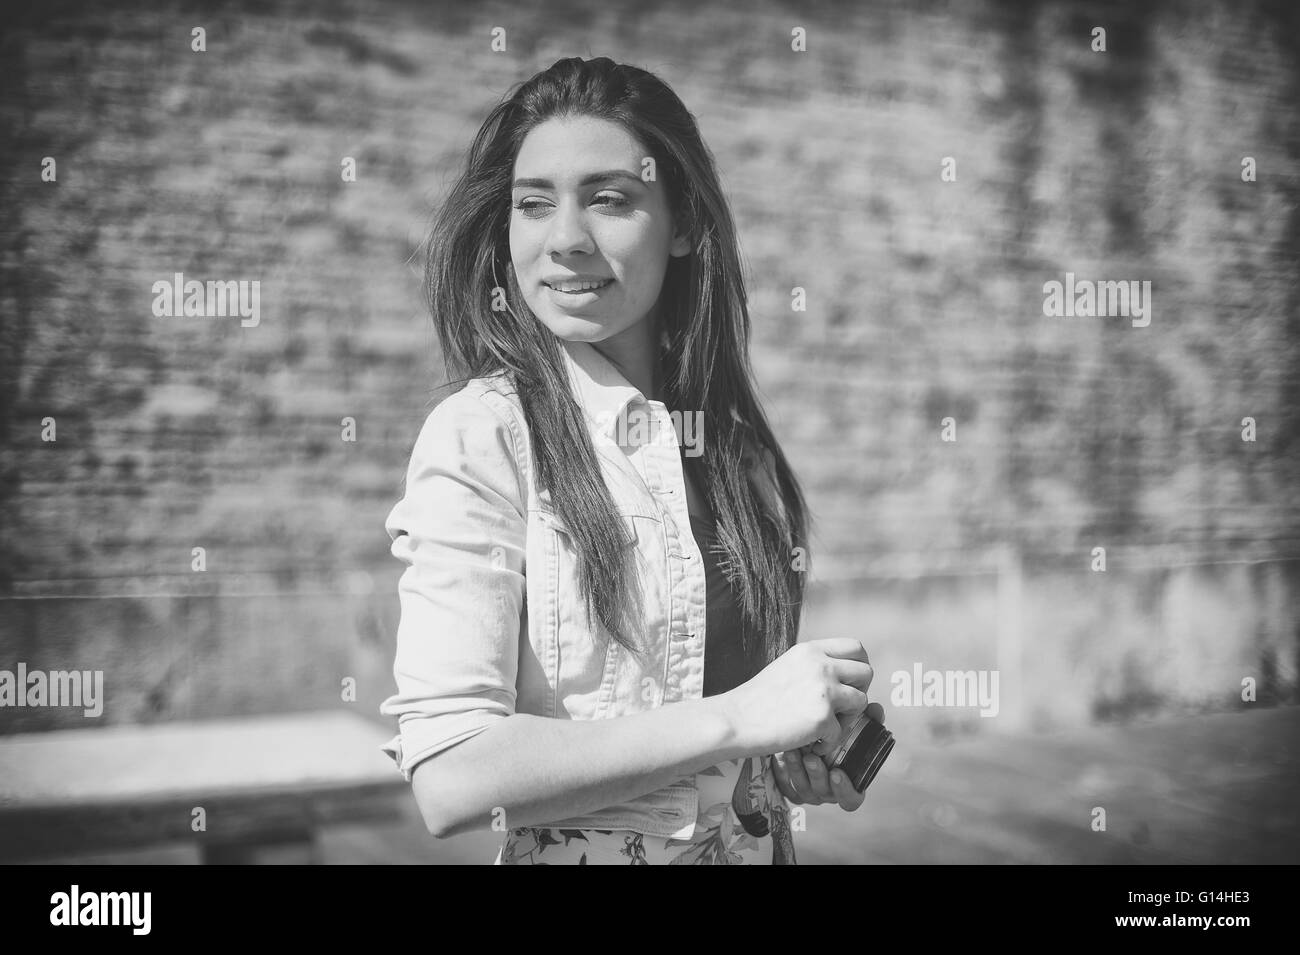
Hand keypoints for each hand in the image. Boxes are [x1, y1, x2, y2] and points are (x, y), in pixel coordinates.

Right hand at [717, 638, 873, 756]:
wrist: (736, 721)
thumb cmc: (758, 699)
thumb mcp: (788, 666)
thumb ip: (814, 664)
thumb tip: (842, 672)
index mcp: (811, 651)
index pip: (856, 647)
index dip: (859, 665)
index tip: (850, 682)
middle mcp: (820, 665)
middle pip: (867, 672)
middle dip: (861, 691)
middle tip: (843, 707)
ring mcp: (823, 691)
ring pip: (862, 702)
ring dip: (848, 718)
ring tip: (826, 727)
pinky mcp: (823, 718)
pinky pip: (842, 732)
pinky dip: (829, 742)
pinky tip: (811, 743)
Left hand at [773, 702, 885, 810]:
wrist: (800, 733)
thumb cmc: (832, 732)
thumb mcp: (849, 724)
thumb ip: (865, 718)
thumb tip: (876, 709)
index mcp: (848, 783)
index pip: (851, 799)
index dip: (845, 790)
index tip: (837, 772)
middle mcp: (829, 791)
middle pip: (824, 793)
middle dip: (817, 775)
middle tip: (811, 758)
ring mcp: (809, 790)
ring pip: (803, 789)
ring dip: (797, 770)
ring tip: (792, 751)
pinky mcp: (789, 786)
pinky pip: (785, 785)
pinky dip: (782, 770)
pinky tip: (781, 753)